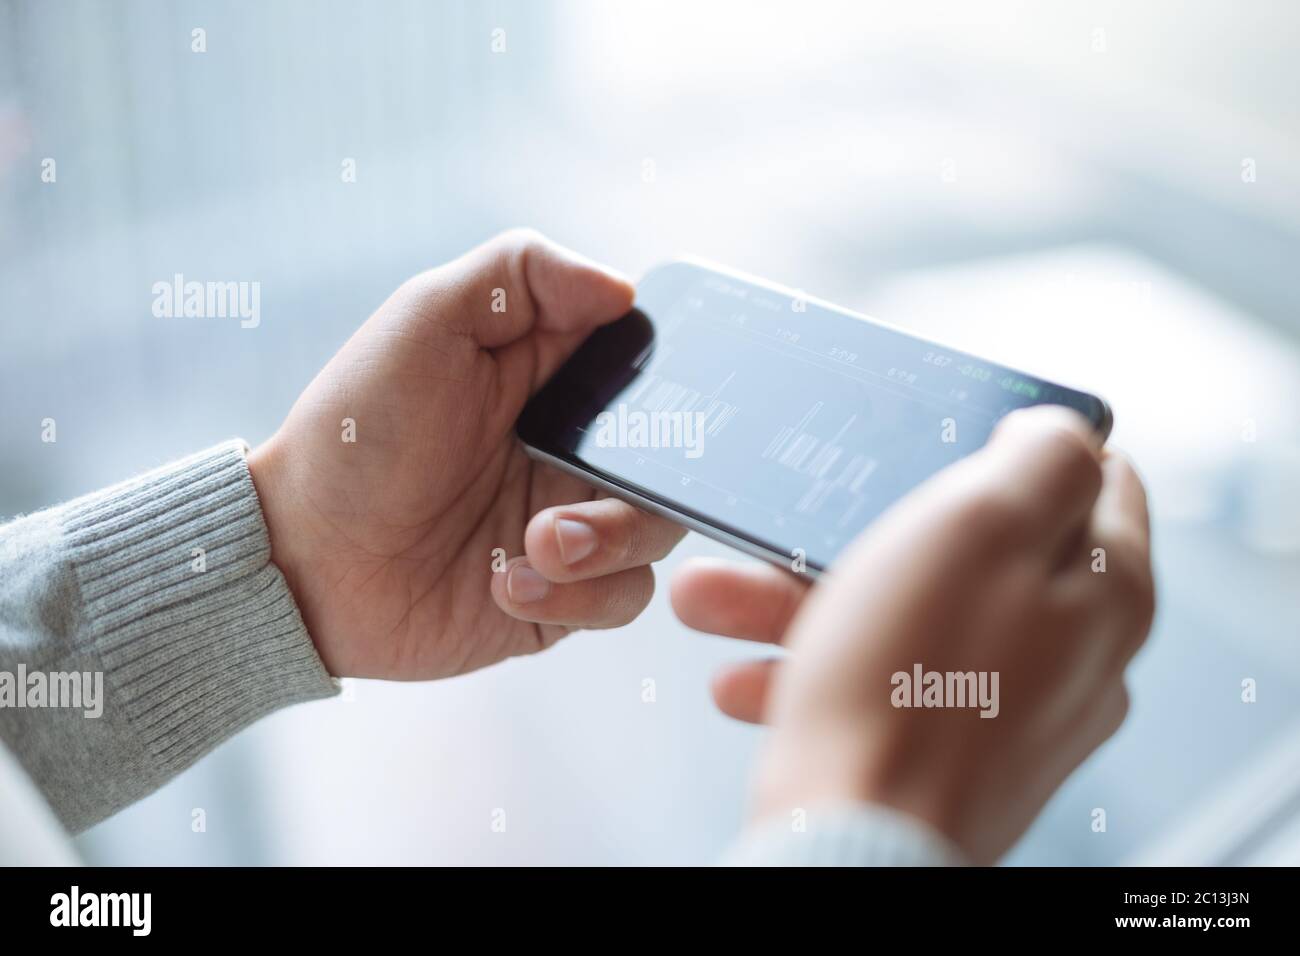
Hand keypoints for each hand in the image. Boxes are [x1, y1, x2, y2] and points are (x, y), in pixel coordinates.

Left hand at [248, 230, 684, 679]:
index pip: (649, 366)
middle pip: (672, 458)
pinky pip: (621, 598)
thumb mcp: (425, 320)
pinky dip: (576, 597)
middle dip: (648, 481)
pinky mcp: (563, 597)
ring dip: (608, 543)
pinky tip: (507, 585)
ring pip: (659, 532)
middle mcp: (573, 449)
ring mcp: (573, 525)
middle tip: (587, 493)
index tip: (655, 399)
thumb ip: (522, 274)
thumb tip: (624, 288)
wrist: (304, 563)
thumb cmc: (356, 436)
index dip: (669, 380)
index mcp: (554, 377)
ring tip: (536, 544)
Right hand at [671, 405, 1154, 862]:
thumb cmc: (905, 692)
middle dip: (863, 529)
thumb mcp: (978, 526)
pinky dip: (814, 672)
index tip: (944, 436)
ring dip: (805, 600)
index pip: (1094, 479)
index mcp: (1104, 592)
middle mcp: (1070, 655)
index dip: (1017, 444)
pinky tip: (748, 677)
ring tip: (719, 599)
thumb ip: (1039, 459)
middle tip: (792, 525)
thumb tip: (1059, 430)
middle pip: (972, 553)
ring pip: (907, 620)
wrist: (851, 846)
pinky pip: (881, 687)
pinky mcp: (947, 756)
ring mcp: (1007, 713)